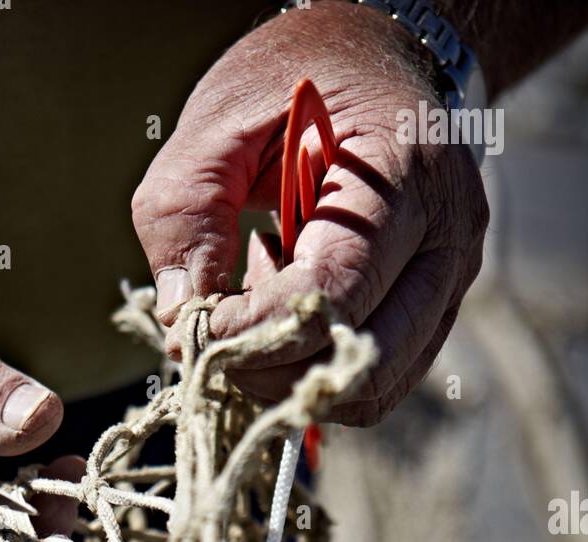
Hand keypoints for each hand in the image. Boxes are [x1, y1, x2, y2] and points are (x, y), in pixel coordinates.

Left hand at [131, 0, 488, 424]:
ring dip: (293, 378)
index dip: (251, 330)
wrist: (375, 58)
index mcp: (401, 176)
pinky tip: (285, 315)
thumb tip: (182, 316)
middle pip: (356, 360)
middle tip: (216, 334)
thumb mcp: (218, 122)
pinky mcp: (438, 311)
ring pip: (373, 389)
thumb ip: (185, 214)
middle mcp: (446, 238)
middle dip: (269, 370)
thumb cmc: (297, 83)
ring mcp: (452, 281)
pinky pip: (380, 382)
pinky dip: (317, 374)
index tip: (195, 325)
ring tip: (256, 311)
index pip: (330, 294)